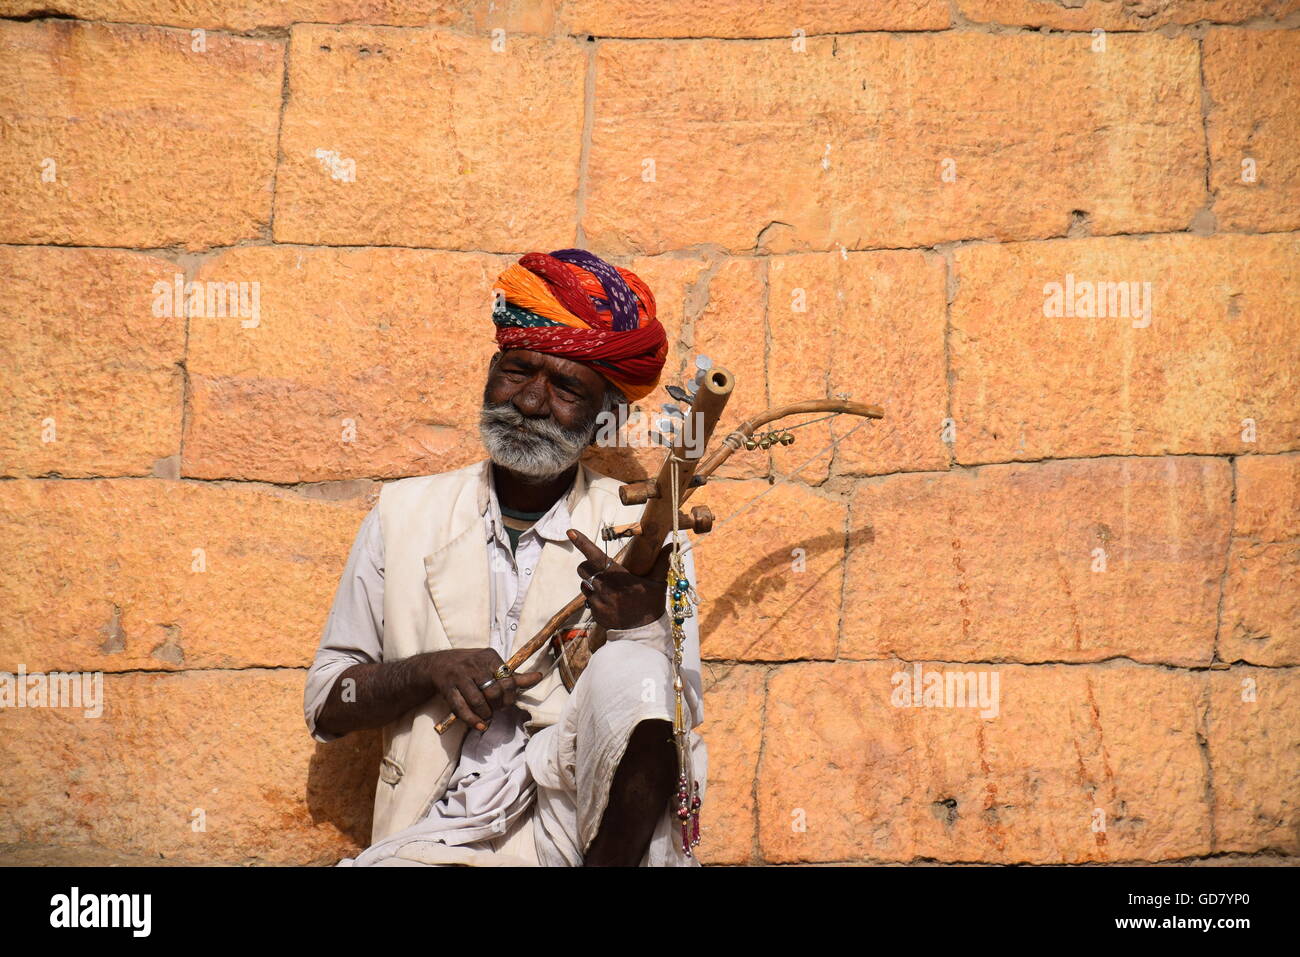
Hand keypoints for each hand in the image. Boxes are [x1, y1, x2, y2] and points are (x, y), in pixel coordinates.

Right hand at [427, 648, 542, 732]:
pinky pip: (461, 708)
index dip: (510, 696)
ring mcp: (459, 676)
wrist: (437, 664)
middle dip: (498, 706)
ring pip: (478, 701)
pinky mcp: (448, 688)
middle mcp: (474, 664)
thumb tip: (538, 676)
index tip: (507, 702)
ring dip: (486, 714)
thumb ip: (514, 675)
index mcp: (489, 656)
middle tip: (496, 709)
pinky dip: (472, 720)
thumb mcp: (492, 665)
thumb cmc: (471, 665)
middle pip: (493, 692)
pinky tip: (480, 726)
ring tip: (487, 716)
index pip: (508, 679)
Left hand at [566, 528, 672, 631]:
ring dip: (591, 583)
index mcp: (618, 576)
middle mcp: (605, 587)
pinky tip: (609, 603)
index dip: (583, 542)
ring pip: (583, 584)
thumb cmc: (651, 605)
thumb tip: (670, 544)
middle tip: (601, 570)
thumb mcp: (658, 583)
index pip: (596, 556)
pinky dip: (595, 598)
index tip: (571, 532)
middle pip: (583, 568)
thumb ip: (661, 562)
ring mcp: (597, 601)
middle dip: (588, 566)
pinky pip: (588, 600)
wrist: (643, 634)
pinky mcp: (594, 613)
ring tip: (608, 589)